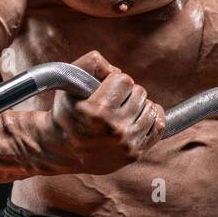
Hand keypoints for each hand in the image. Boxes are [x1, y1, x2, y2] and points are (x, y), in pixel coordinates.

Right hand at [49, 51, 165, 174]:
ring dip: (138, 105)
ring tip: (122, 110)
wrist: (60, 150)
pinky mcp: (134, 153)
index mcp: (96, 111)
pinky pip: (158, 127)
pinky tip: (139, 116)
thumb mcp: (68, 82)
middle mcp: (113, 129)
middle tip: (112, 101)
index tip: (105, 88)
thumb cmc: (65, 112)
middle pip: (139, 93)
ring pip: (150, 109)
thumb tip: (117, 70)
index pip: (125, 80)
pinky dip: (152, 117)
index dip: (114, 80)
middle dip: (126, 93)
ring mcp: (126, 144)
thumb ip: (91, 63)